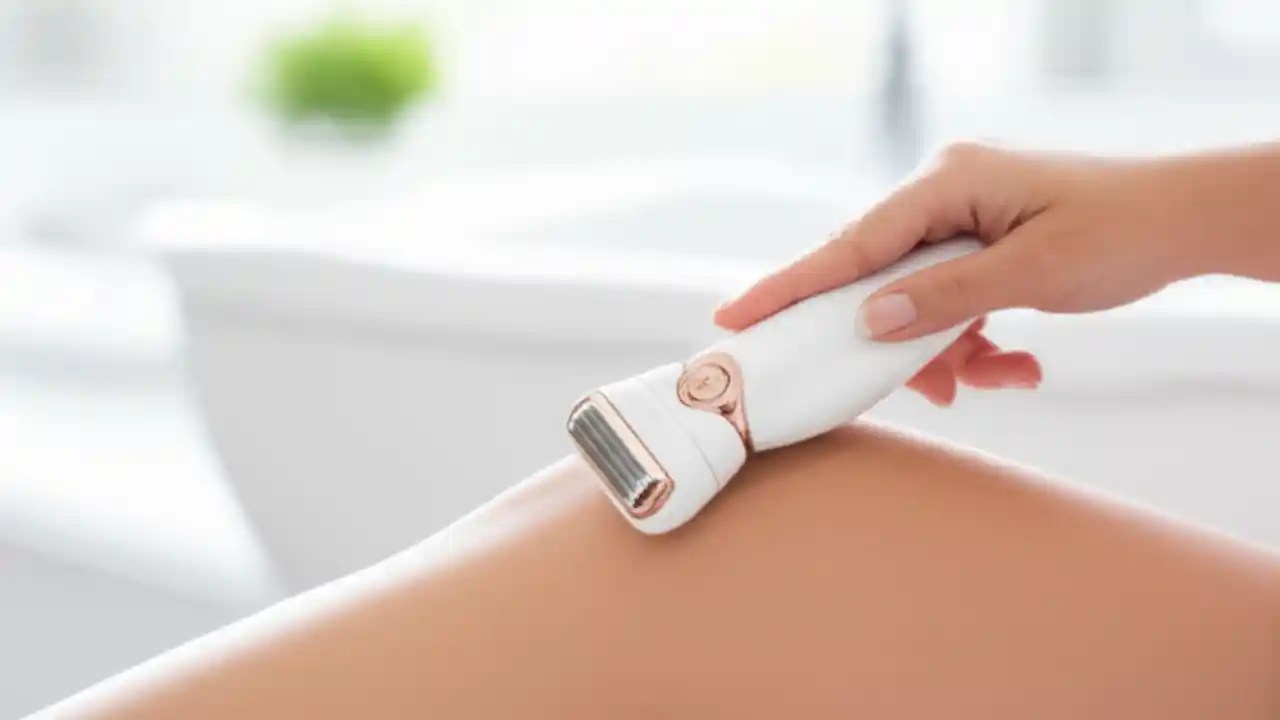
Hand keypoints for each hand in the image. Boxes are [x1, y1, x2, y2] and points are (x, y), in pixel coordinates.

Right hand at [714, 141, 1276, 404]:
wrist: (1185, 224)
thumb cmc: (1119, 231)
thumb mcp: (1031, 271)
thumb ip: (944, 297)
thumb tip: (868, 321)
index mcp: (947, 183)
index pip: (852, 244)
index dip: (791, 285)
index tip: (734, 315)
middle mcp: (945, 198)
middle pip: (881, 283)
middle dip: (900, 343)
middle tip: (923, 388)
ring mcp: (962, 225)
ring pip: (917, 306)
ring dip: (951, 353)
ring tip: (1002, 374)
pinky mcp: (980, 251)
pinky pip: (950, 308)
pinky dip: (975, 344)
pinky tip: (1016, 363)